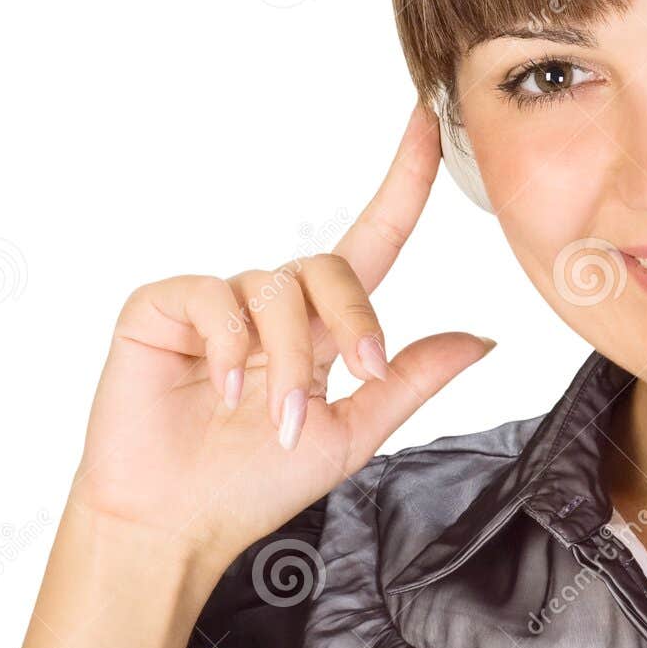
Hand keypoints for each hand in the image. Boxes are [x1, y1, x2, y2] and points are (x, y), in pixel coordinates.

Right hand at [70, 104, 493, 569]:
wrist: (175, 526)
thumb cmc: (254, 482)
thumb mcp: (353, 434)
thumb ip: (411, 380)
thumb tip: (483, 339)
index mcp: (322, 326)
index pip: (374, 239)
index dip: (405, 180)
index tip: (430, 121)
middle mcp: (274, 303)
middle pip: (334, 268)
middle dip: (355, 325)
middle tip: (354, 382)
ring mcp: (218, 302)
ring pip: (280, 290)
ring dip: (290, 360)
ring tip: (277, 418)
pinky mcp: (164, 307)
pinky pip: (215, 296)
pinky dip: (231, 346)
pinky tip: (225, 391)